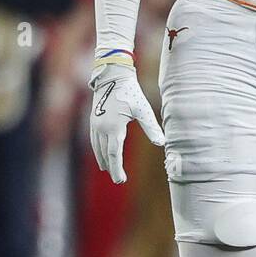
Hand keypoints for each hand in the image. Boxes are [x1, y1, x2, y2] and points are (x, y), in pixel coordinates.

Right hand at [89, 62, 164, 182]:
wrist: (112, 76)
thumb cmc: (130, 92)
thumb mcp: (143, 109)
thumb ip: (151, 127)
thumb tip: (161, 143)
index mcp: (114, 127)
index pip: (114, 154)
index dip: (117, 168)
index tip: (121, 180)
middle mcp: (102, 127)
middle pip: (105, 153)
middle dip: (112, 167)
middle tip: (119, 179)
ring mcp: (95, 124)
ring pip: (98, 148)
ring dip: (103, 160)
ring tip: (109, 170)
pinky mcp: (93, 119)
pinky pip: (94, 140)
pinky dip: (98, 150)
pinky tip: (101, 153)